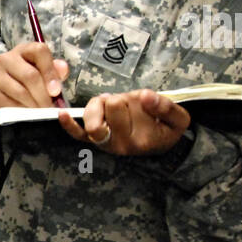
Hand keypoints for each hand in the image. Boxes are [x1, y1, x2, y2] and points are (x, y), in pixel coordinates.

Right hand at [0, 42, 69, 123]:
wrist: (2, 95)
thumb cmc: (27, 83)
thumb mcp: (43, 73)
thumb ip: (55, 71)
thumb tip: (63, 68)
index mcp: (24, 50)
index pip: (40, 51)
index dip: (50, 71)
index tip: (56, 91)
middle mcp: (7, 58)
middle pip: (30, 75)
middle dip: (44, 95)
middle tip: (50, 109)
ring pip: (21, 92)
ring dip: (34, 106)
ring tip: (41, 114)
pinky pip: (10, 104)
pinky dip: (22, 112)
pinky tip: (28, 116)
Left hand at [58, 89, 190, 155]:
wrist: (161, 145)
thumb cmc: (167, 130)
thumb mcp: (179, 119)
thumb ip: (165, 108)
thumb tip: (146, 96)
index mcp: (137, 140)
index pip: (120, 105)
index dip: (131, 97)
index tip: (143, 100)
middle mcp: (117, 144)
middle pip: (105, 107)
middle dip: (116, 98)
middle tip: (127, 102)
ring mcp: (103, 143)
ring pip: (90, 116)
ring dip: (99, 104)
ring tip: (113, 105)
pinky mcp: (94, 141)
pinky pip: (77, 135)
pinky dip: (69, 124)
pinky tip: (62, 113)